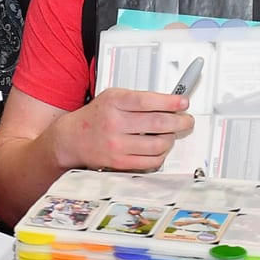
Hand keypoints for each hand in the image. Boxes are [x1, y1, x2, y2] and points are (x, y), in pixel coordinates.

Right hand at [52, 88, 193, 171]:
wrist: (72, 138)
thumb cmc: (96, 116)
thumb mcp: (113, 97)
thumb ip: (139, 98)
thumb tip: (171, 103)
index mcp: (114, 101)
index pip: (148, 101)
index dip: (170, 102)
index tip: (183, 103)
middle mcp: (114, 123)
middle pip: (158, 124)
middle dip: (179, 122)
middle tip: (186, 120)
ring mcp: (117, 145)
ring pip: (158, 144)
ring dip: (171, 139)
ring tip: (172, 134)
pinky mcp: (119, 162)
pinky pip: (150, 161)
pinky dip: (161, 154)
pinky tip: (161, 147)